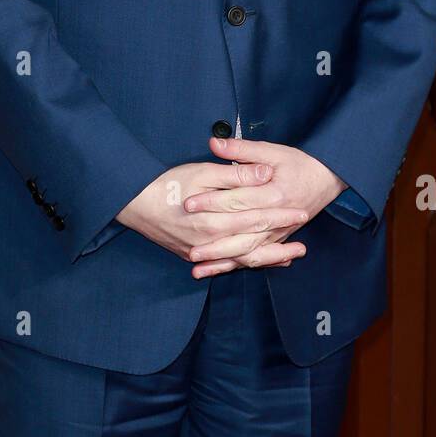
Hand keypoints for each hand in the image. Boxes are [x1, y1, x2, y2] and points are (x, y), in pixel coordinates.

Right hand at [116, 159, 308, 263]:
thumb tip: (265, 173)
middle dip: (281, 235)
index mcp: (214, 218)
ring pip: (243, 258)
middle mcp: (211, 240)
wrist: (132, 204)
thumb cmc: (165, 184)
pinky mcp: (193, 255)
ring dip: (270, 257)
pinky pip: (226, 264)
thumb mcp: (201, 172)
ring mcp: (202, 251)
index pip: (255, 217)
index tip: (301, 210)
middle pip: (254, 240)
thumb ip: (235, 174)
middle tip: (303, 230)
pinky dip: (246, 263)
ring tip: (293, 256)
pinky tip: (262, 263)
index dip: (280, 214)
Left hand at [183, 137, 347, 277]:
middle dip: (213, 241)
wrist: (329, 179)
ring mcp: (279, 233)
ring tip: (197, 266)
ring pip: (248, 252)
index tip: (188, 204)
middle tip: (189, 246)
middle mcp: (278, 218)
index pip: (237, 199)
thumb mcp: (273, 151)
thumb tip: (215, 143)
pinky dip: (236, 265)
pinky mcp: (278, 240)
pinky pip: (256, 258)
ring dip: (222, 261)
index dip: (211, 201)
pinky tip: (216, 271)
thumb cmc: (301, 164)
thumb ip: (242, 149)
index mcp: (274, 194)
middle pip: (240, 233)